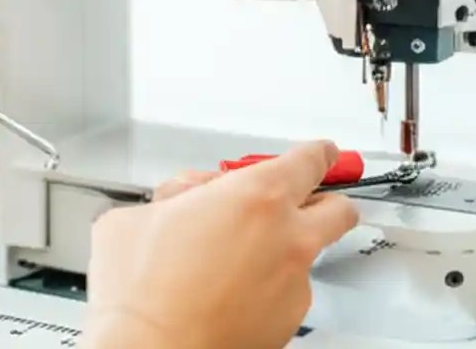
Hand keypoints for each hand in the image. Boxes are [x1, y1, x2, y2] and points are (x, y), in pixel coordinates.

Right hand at [84, 141, 359, 348]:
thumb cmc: (141, 294)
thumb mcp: (137, 216)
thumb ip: (175, 196)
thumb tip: (184, 200)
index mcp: (257, 196)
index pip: (309, 160)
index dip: (318, 154)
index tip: (322, 153)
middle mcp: (287, 236)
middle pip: (338, 207)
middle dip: (326, 201)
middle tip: (303, 202)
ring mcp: (293, 282)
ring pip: (309, 254)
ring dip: (286, 250)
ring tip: (239, 260)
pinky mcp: (288, 321)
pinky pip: (289, 293)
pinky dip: (269, 290)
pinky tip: (231, 295)